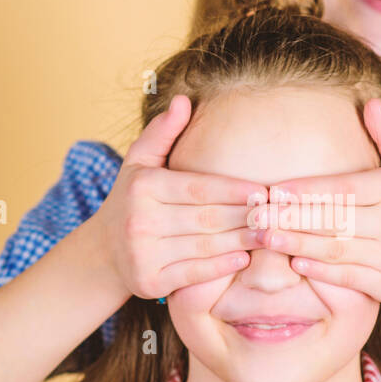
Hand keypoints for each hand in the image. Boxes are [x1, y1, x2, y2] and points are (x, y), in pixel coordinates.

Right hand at [94, 94, 265, 298]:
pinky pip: (194, 273)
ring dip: (242, 241)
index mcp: (144, 186)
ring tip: (270, 235)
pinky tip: (244, 258)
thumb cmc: (133, 200)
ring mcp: (143, 253)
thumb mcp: (140, 162)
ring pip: (206, 246)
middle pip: (208, 217)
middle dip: (246, 216)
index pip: (200, 187)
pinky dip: (221, 267)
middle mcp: (141, 219)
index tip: (264, 191)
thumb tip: (183, 100)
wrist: (103, 252)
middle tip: (277, 215)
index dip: (236, 190)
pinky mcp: (149, 281)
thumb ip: (163, 131)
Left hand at [248, 98, 380, 306]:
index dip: (306, 190)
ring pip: (337, 248)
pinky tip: (295, 263)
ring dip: (297, 244)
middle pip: (334, 218)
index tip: (273, 192)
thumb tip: (370, 102)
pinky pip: (348, 276)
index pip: (343, 188)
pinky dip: (320, 271)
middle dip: (291, 218)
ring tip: (265, 239)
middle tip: (256, 217)